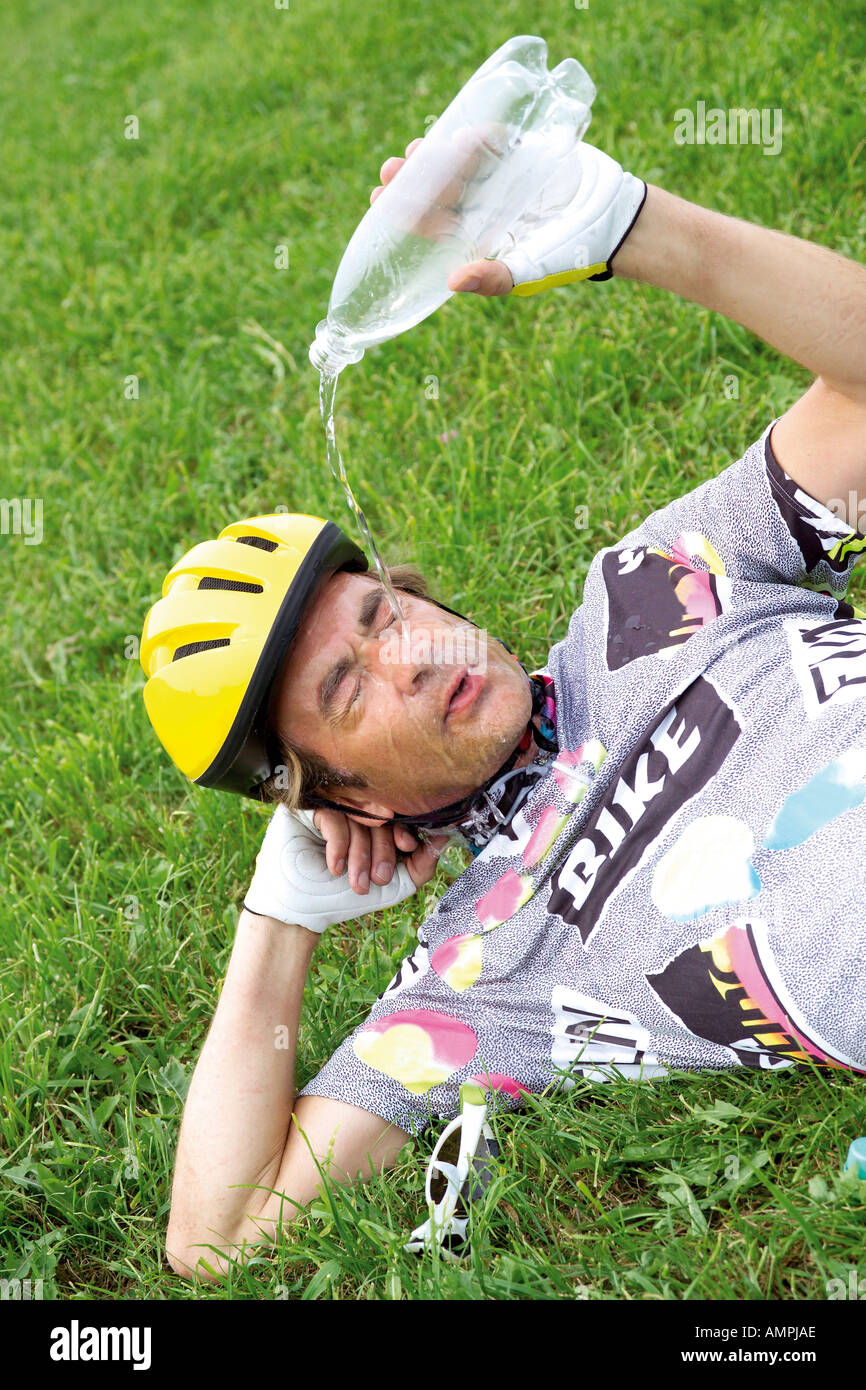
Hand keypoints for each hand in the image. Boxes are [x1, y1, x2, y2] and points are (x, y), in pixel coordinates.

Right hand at [243, 805, 447, 932]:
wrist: (303, 910)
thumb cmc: (346, 896)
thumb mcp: (395, 884)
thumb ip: (422, 863)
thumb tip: (443, 835)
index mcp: (378, 824)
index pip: (399, 814)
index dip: (407, 828)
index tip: (408, 846)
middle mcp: (357, 812)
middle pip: (381, 814)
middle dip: (382, 850)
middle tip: (378, 879)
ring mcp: (333, 807)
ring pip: (358, 817)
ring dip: (360, 854)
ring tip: (356, 882)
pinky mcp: (309, 808)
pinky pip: (333, 816)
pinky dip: (339, 844)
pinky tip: (335, 867)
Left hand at [370, 139, 645, 297]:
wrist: (611, 218)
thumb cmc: (568, 254)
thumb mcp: (528, 273)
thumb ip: (492, 280)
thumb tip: (451, 282)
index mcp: (475, 237)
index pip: (429, 223)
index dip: (402, 212)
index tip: (379, 199)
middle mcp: (481, 207)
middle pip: (435, 189)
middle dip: (411, 179)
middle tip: (391, 169)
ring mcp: (499, 179)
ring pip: (454, 162)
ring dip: (433, 156)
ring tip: (416, 150)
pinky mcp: (519, 154)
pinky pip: (488, 142)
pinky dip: (472, 138)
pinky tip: (457, 137)